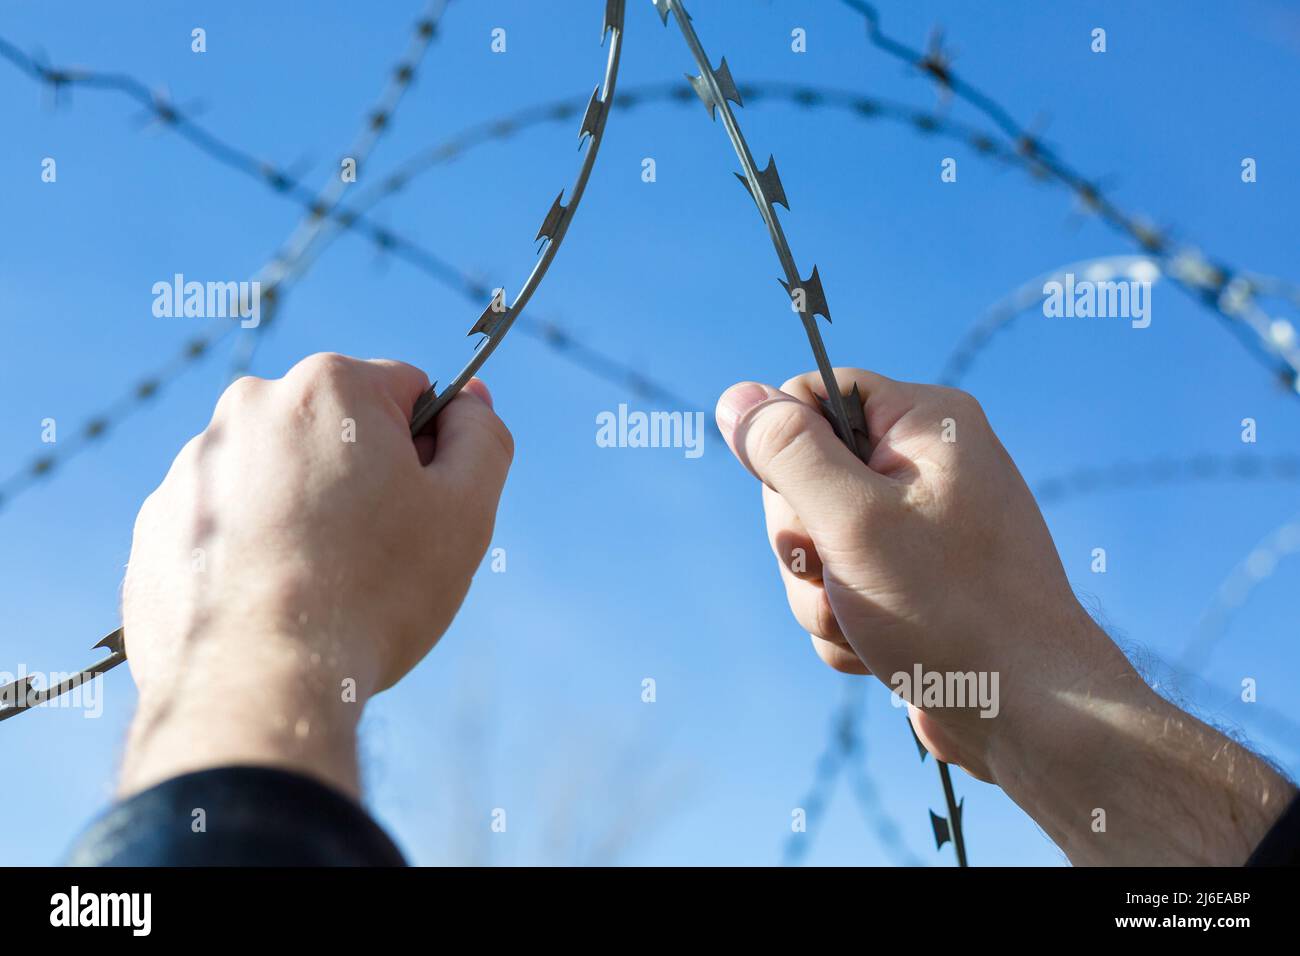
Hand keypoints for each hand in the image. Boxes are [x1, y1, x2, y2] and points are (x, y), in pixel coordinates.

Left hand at [119, 353, 512, 798]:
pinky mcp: (157, 524)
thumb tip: (471, 401)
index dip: (428, 453)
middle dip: (361, 477)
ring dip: (303, 511)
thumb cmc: (374, 592)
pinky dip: (253, 550)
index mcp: (329, 387)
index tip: (419, 509)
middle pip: (337, 430)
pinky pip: (226, 522)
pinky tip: (272, 601)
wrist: (258, 683)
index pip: (408, 393)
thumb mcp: (464, 511)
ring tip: (319, 584)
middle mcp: (249, 408)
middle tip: (375, 552)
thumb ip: (482, 439)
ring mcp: (194, 466)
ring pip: (278, 475)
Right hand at [716, 368, 1292, 863]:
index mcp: (924, 423)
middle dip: (804, 542)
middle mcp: (924, 465)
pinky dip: (845, 625)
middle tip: (841, 574)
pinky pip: (839, 588)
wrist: (1030, 715)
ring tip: (870, 622)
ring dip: (820, 595)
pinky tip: (881, 650)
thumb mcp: (852, 519)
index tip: (805, 507)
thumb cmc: (952, 611)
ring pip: (814, 544)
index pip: (812, 395)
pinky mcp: (911, 583)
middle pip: (802, 476)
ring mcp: (918, 528)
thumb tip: (736, 397)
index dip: (787, 452)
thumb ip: (788, 452)